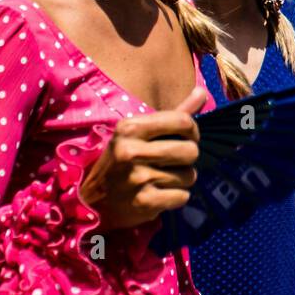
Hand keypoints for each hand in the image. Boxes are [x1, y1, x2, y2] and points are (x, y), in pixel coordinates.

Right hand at [78, 85, 206, 229]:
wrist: (92, 200)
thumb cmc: (123, 161)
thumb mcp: (140, 133)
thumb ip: (174, 113)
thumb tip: (202, 91)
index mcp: (130, 128)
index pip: (182, 121)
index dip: (193, 131)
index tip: (187, 137)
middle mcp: (131, 151)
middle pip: (190, 151)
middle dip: (188, 158)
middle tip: (174, 161)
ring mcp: (138, 178)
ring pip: (189, 175)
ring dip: (182, 179)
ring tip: (163, 178)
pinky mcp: (145, 202)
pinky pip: (183, 196)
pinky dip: (176, 196)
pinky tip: (160, 194)